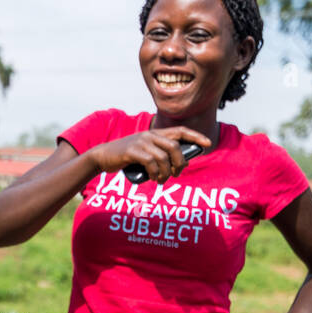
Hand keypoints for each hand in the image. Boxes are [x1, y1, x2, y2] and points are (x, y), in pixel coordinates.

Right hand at [88, 125, 213, 183]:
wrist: (103, 157)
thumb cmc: (127, 157)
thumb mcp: (146, 153)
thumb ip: (162, 155)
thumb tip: (184, 163)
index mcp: (155, 133)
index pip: (180, 131)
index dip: (196, 136)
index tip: (208, 144)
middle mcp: (150, 135)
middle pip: (175, 146)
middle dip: (180, 163)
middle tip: (177, 174)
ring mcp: (141, 142)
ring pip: (164, 157)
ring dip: (166, 172)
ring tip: (162, 180)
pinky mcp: (131, 151)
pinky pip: (150, 162)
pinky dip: (155, 173)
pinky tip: (153, 178)